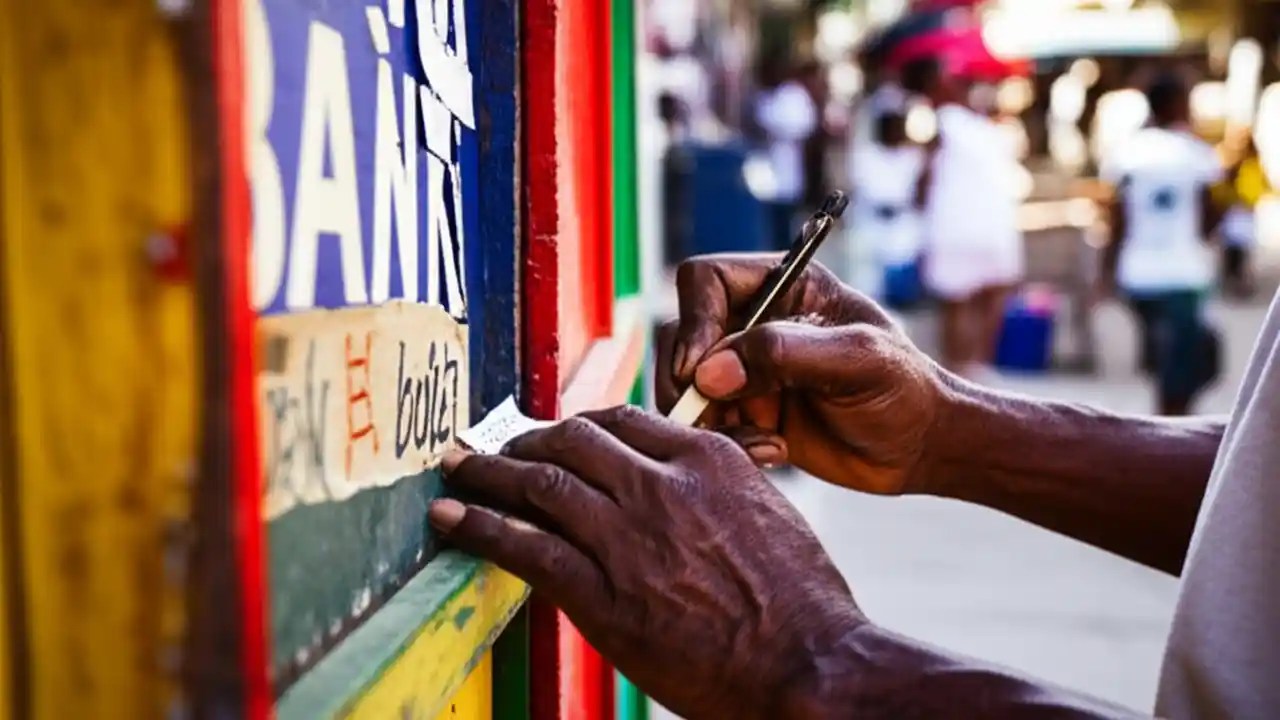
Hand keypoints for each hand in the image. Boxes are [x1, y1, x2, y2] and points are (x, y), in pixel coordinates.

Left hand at [430, 407, 862, 719]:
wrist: (810, 664)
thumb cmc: (802, 601)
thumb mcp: (768, 514)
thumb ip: (716, 488)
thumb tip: (676, 484)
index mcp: (706, 460)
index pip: (622, 422)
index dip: (575, 427)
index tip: (554, 437)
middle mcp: (662, 486)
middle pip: (571, 442)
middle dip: (524, 441)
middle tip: (494, 449)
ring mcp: (629, 539)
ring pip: (539, 486)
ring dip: (487, 474)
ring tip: (457, 470)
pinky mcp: (604, 597)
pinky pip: (527, 549)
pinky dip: (480, 527)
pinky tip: (451, 519)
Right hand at [657, 254, 949, 494]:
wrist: (920, 447)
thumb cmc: (905, 391)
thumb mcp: (859, 362)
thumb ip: (786, 355)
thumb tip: (710, 371)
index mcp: (783, 285)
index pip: (705, 280)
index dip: (695, 321)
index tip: (700, 370)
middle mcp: (755, 321)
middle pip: (681, 334)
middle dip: (689, 381)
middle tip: (716, 417)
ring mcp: (745, 368)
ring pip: (684, 384)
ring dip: (708, 419)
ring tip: (763, 443)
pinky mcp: (744, 411)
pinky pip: (705, 423)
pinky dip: (726, 442)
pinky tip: (773, 453)